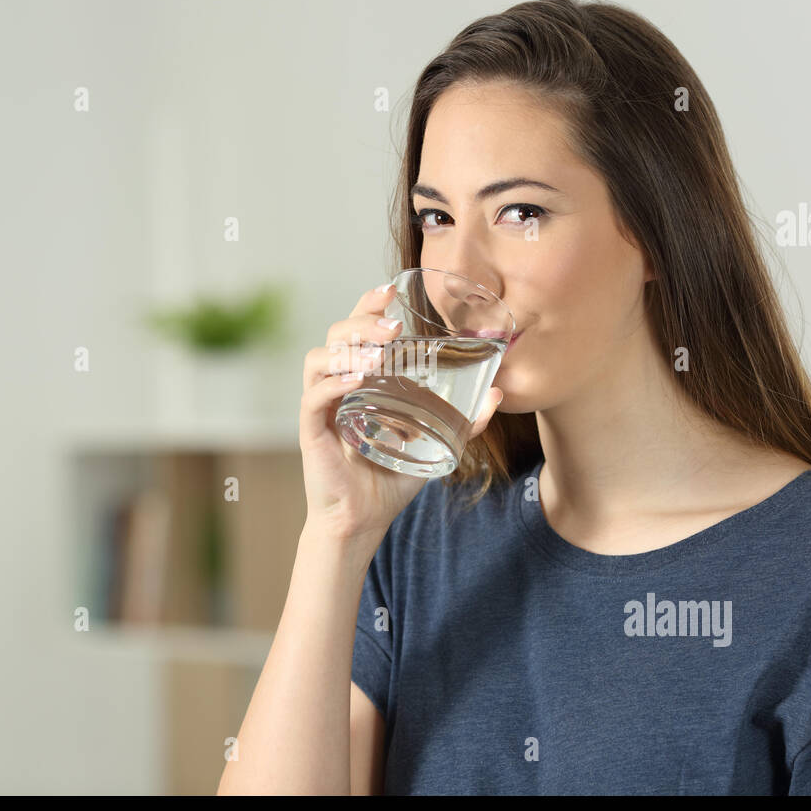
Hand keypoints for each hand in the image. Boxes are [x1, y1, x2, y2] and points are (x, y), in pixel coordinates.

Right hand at [299, 282, 502, 539]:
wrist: (363, 520)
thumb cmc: (390, 478)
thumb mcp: (434, 443)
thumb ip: (463, 420)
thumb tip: (498, 394)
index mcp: (359, 380)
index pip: (357, 331)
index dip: (368, 305)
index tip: (390, 289)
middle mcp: (335, 386)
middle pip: (335, 335)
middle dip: (362, 322)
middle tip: (393, 327)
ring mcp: (321, 407)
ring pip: (319, 359)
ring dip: (348, 349)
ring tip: (378, 352)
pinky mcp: (312, 431)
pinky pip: (314, 397)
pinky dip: (334, 382)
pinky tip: (358, 378)